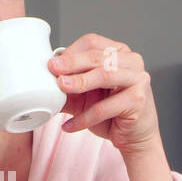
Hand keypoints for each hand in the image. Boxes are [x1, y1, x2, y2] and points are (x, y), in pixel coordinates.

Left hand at [49, 34, 159, 155]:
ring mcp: (138, 79)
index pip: (92, 42)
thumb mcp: (84, 97)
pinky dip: (85, 117)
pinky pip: (106, 107)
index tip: (53, 63)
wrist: (134, 137)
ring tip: (61, 88)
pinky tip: (70, 125)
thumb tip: (43, 81)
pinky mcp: (138, 100)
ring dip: (80, 82)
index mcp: (118, 52)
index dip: (71, 52)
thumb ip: (68, 86)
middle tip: (53, 70)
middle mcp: (132, 61)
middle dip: (72, 63)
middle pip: (98, 57)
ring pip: (105, 75)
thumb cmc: (111, 113)